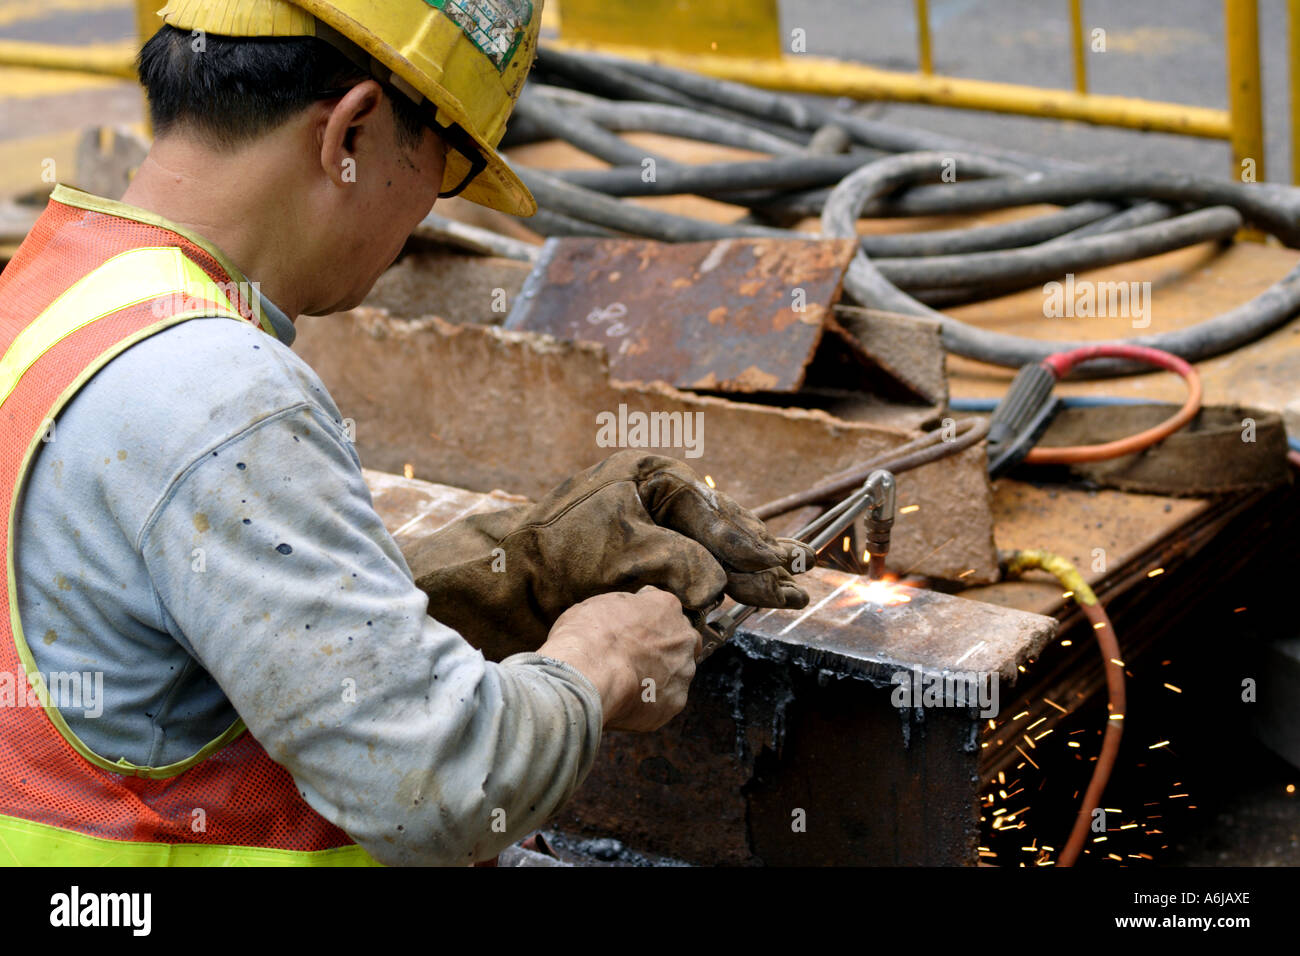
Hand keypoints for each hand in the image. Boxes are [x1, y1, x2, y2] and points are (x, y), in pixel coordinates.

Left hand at [404, 451, 815, 660]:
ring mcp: (642, 523)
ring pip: (706, 547)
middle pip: (718, 527)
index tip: (785, 563)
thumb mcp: (632, 551)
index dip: (752, 543)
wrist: (504, 582)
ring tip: (783, 583)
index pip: (714, 511)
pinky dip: (711, 582)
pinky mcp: (632, 555)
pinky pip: (685, 565)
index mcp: (650, 474)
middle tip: (800, 572)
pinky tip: (736, 595)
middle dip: (757, 555)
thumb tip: (717, 590)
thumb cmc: (560, 555)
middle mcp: (650, 493)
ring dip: (741, 571)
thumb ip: (687, 564)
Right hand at [537, 586, 699, 731]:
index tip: (630, 634)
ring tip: (625, 685)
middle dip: (661, 651)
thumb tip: (624, 615)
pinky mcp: (675, 703)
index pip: (664, 611)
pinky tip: (626, 702)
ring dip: (657, 679)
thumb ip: (625, 609)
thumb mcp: (600, 604)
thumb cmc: (587, 636)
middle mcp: (684, 637)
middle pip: (679, 643)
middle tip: (632, 660)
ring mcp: (683, 672)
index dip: (646, 624)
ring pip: (675, 675)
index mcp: (666, 607)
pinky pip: (664, 702)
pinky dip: (649, 703)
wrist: (587, 675)